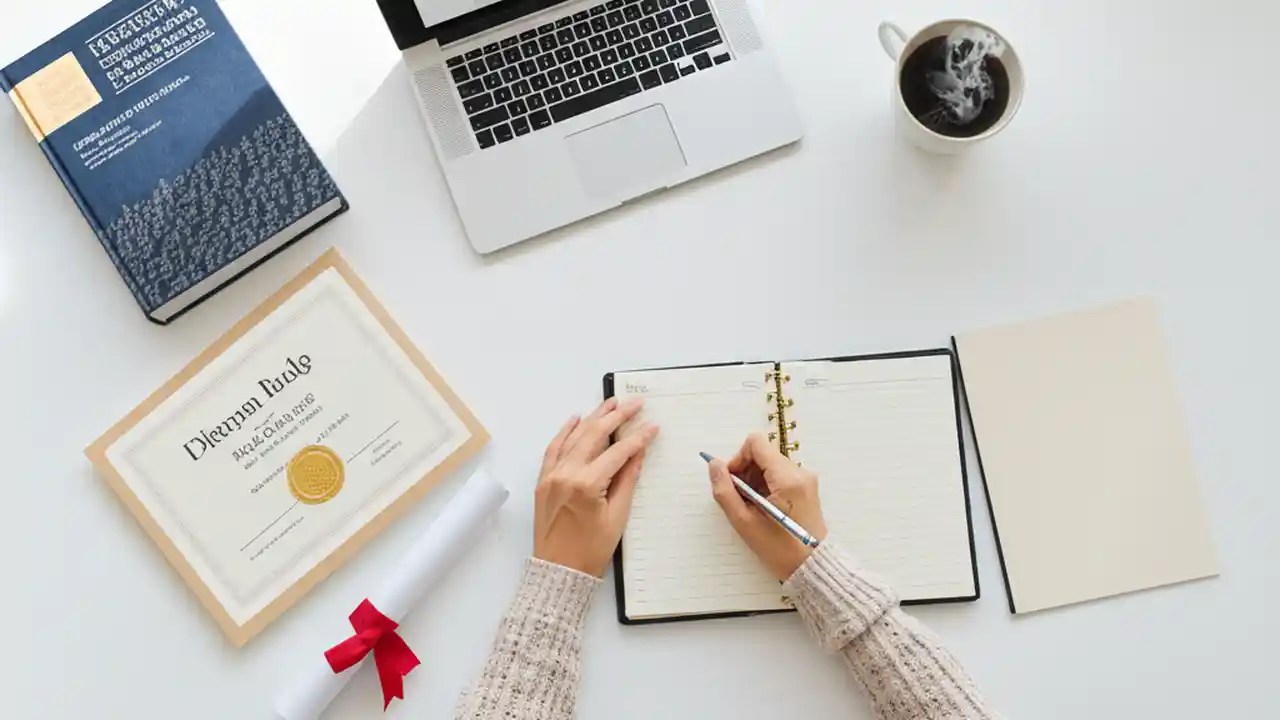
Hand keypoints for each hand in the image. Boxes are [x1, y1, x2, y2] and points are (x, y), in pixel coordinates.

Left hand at [534, 397, 659, 576]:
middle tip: (634, 403)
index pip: (618, 451)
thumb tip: (637, 453)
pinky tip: (576, 419)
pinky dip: (565, 432)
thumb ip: (627, 480)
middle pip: (594, 435)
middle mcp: (566, 474)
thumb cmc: (591, 550)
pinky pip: (553, 448)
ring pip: (574, 437)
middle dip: (616, 416)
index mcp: (587, 484)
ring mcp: (551, 475)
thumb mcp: (618, 516)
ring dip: (593, 418)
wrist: (559, 571)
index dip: (638, 437)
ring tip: (610, 403)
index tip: (652, 426)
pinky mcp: (543, 480)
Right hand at [709, 433, 827, 580]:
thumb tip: (714, 466)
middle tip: (740, 498)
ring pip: (769, 465)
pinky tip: (763, 507)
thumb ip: (725, 491)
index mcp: (787, 478)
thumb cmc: (780, 549)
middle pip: (762, 454)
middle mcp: (800, 473)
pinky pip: (779, 476)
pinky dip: (765, 486)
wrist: (811, 566)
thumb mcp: (744, 522)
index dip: (738, 458)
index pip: (756, 443)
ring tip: (752, 506)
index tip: (732, 481)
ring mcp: (805, 479)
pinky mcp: (806, 487)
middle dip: (745, 472)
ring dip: (754, 480)